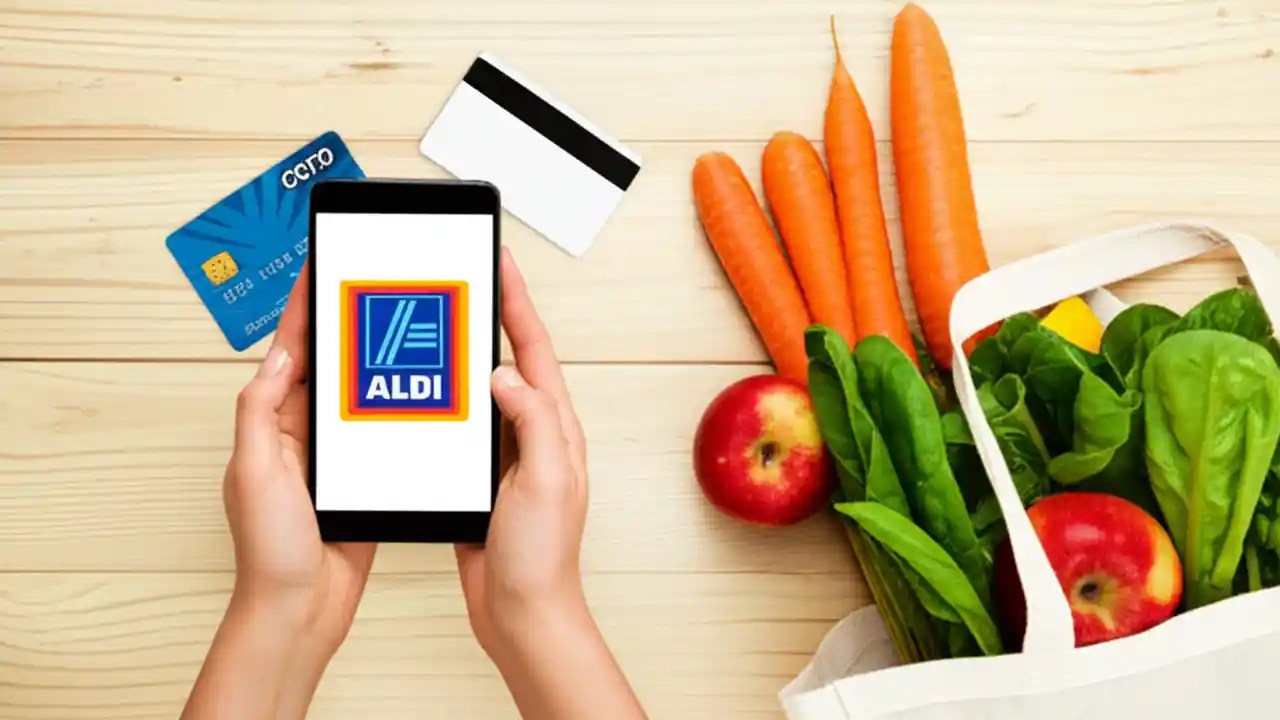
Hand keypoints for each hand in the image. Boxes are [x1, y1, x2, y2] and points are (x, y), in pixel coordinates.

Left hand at [183, 263, 375, 719]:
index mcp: (270, 425)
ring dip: (372, 361)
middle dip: (342, 322)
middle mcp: (298, 434)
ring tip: (397, 324)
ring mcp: (330, 455)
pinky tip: (414, 390)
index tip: (320, 267)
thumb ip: (262, 409)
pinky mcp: (359, 477)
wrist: (301, 608)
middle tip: (370, 285)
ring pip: (353, 394)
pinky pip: (376, 430)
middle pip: (324, 365)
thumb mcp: (255, 470)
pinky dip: (391, 405)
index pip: (288, 352)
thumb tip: (281, 354)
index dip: (302, 308)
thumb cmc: (270, 550)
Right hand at [456, 248, 589, 653]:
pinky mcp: (479, 477)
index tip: (501, 261)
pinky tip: (419, 393)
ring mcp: (505, 456)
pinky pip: (459, 428)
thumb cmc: (542, 555)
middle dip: (488, 316)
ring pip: (479, 392)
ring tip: (432, 325)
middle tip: (460, 280)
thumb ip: (531, 422)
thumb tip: (505, 374)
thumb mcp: (544, 480)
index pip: (534, 349)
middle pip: (508, 359)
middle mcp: (532, 435)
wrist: (520, 612)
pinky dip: (440, 403)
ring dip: (458, 358)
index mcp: (554, 427)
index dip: (517, 302)